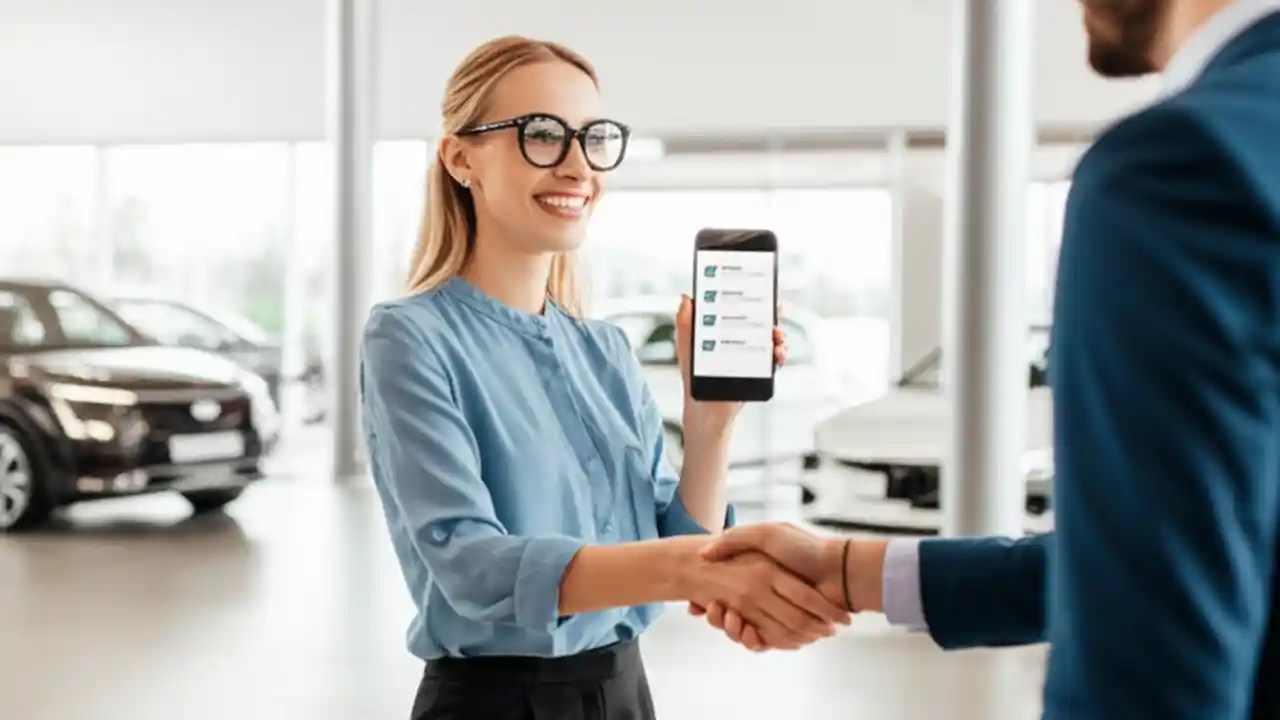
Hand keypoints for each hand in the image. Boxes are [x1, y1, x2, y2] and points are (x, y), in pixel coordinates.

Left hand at [674, 295, 787, 434]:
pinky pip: (775, 361)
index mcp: (725, 331)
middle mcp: (741, 341)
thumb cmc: (692, 376)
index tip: (763, 290)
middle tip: (777, 310)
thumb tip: (685, 298)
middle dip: (773, 315)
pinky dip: (781, 355)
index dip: (753, 299)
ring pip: (773, 340)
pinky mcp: (760, 373)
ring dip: (780, 335)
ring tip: (777, 338)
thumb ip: (685, 323)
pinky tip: (778, 354)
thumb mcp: (686, 346)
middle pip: (762, 323)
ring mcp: (752, 357)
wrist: (704, 409)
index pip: (742, 310)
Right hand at [691, 524, 887, 651]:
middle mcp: (767, 596)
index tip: (697, 602)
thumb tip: (704, 553)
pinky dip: (754, 641)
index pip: (726, 593)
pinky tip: (749, 633)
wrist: (839, 571)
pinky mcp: (787, 630)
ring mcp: (776, 614)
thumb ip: (735, 540)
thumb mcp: (766, 535)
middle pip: (733, 615)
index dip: (712, 600)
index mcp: (761, 575)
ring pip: (745, 630)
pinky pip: (765, 642)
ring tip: (729, 619)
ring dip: (733, 629)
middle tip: (709, 610)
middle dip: (719, 617)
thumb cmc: (804, 549)